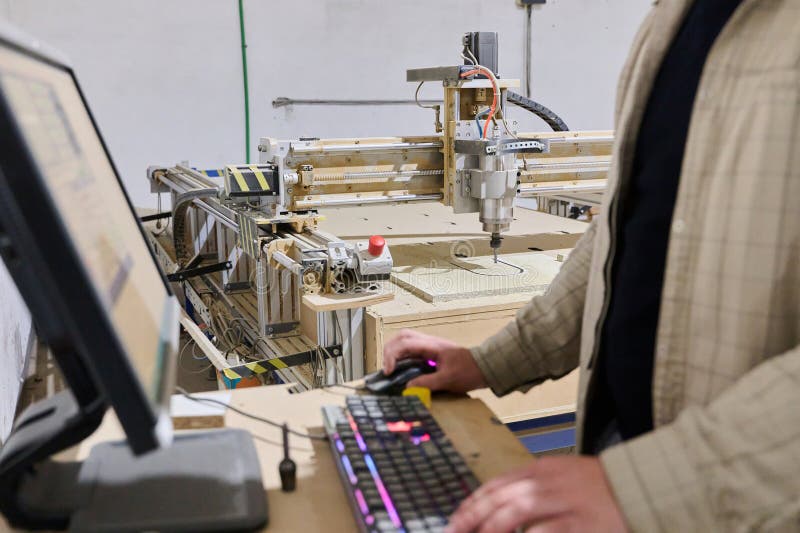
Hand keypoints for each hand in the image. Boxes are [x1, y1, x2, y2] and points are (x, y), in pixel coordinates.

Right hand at [382, 329, 486, 392]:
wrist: (485, 367)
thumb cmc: (469, 371)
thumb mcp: (448, 380)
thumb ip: (427, 382)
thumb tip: (408, 386)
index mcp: (432, 345)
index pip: (405, 344)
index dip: (392, 356)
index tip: (389, 372)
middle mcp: (428, 342)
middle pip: (402, 337)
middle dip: (389, 350)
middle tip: (386, 369)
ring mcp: (429, 345)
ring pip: (405, 340)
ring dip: (394, 351)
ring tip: (390, 368)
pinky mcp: (430, 352)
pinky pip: (411, 348)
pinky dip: (401, 355)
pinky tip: (400, 368)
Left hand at [446, 456, 627, 532]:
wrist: (640, 486)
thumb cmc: (600, 487)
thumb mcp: (562, 477)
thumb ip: (533, 488)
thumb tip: (500, 506)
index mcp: (541, 469)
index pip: (496, 485)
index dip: (472, 504)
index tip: (456, 520)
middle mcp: (548, 482)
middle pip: (500, 498)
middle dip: (472, 518)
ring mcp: (564, 502)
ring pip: (516, 512)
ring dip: (492, 528)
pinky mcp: (580, 523)